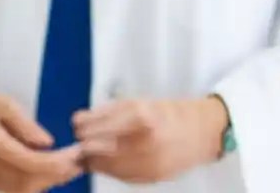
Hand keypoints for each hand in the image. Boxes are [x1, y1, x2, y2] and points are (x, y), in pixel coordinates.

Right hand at [0, 88, 86, 192]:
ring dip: (51, 179)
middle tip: (79, 160)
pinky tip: (53, 169)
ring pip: (26, 188)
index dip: (54, 162)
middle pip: (28, 179)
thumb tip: (48, 144)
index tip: (76, 153)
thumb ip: (26, 124)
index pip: (26, 161)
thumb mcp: (4, 103)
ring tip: (70, 164)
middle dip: (57, 173)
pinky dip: (40, 181)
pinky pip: (20, 188)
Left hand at [73, 97, 228, 184]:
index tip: (80, 124)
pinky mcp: (152, 177)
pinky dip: (110, 168)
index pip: (89, 127)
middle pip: (92, 148)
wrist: (202, 132)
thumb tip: (77, 121)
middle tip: (86, 139)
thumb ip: (105, 112)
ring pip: (103, 166)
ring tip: (99, 150)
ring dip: (95, 158)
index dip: (79, 126)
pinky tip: (114, 159)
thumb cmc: (166, 113)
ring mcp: (149, 161)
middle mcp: (144, 140)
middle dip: (85, 144)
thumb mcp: (134, 102)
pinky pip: (119, 176)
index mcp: (138, 115)